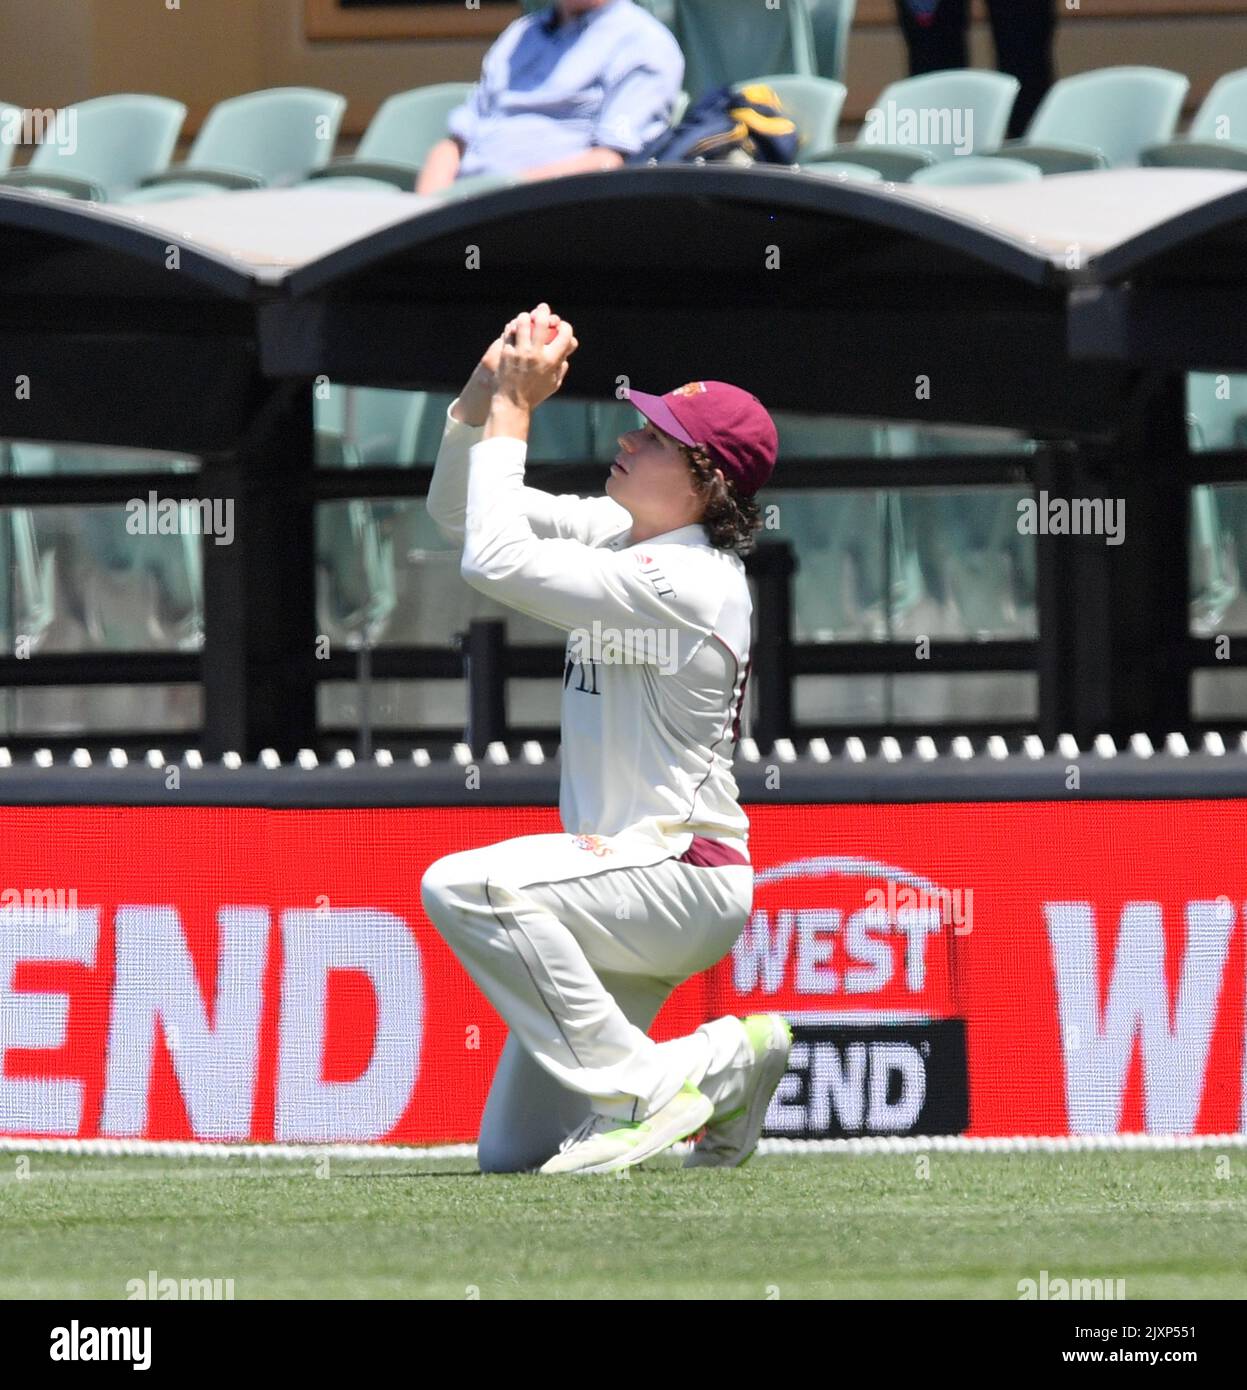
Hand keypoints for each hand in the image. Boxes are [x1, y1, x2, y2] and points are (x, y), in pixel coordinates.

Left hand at [452, 304, 567, 425]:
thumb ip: (562, 366)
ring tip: (525, 317)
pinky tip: (514, 328)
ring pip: (523, 323)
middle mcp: (537, 354)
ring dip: (525, 317)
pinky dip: (513, 327)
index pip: (565, 334)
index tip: (561, 327)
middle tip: (543, 308)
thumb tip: (567, 351)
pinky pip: (510, 331)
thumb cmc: (535, 394)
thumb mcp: (554, 383)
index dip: (565, 327)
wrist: (512, 402)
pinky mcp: (506, 352)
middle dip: (544, 311)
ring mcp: (520, 352)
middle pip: (543, 322)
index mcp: (552, 361)